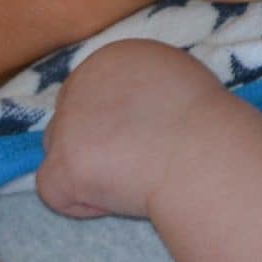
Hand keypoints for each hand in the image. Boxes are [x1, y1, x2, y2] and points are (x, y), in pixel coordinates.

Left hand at [37, 40, 212, 218]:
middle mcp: (81, 81)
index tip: (145, 136)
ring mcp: (66, 123)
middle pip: (70, 120)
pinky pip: (54, 191)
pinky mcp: (61, 163)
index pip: (92, 91)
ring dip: (88, 170)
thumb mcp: (177, 78)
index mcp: (112, 58)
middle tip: (136, 161)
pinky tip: (118, 198)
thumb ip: (143, 86)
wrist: (202, 152)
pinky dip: (82, 204)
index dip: (115, 121)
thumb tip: (136, 108)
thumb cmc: (206, 120)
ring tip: (131, 179)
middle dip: (94, 144)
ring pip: (60, 153)